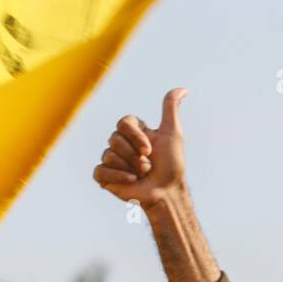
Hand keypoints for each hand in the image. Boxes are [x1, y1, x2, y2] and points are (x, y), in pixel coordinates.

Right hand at [92, 88, 187, 210]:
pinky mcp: (105, 177)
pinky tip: (131, 181)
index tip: (150, 150)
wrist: (167, 193)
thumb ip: (171, 109)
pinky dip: (117, 176)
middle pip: (114, 139)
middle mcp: (121, 144)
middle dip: (134, 155)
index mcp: (134, 131)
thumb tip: (183, 89)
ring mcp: (111, 160)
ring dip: (129, 167)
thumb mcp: (173, 133)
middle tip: (147, 166)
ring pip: (108, 154)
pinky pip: (99, 170)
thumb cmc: (172, 165)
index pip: (123, 123)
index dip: (135, 137)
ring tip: (141, 175)